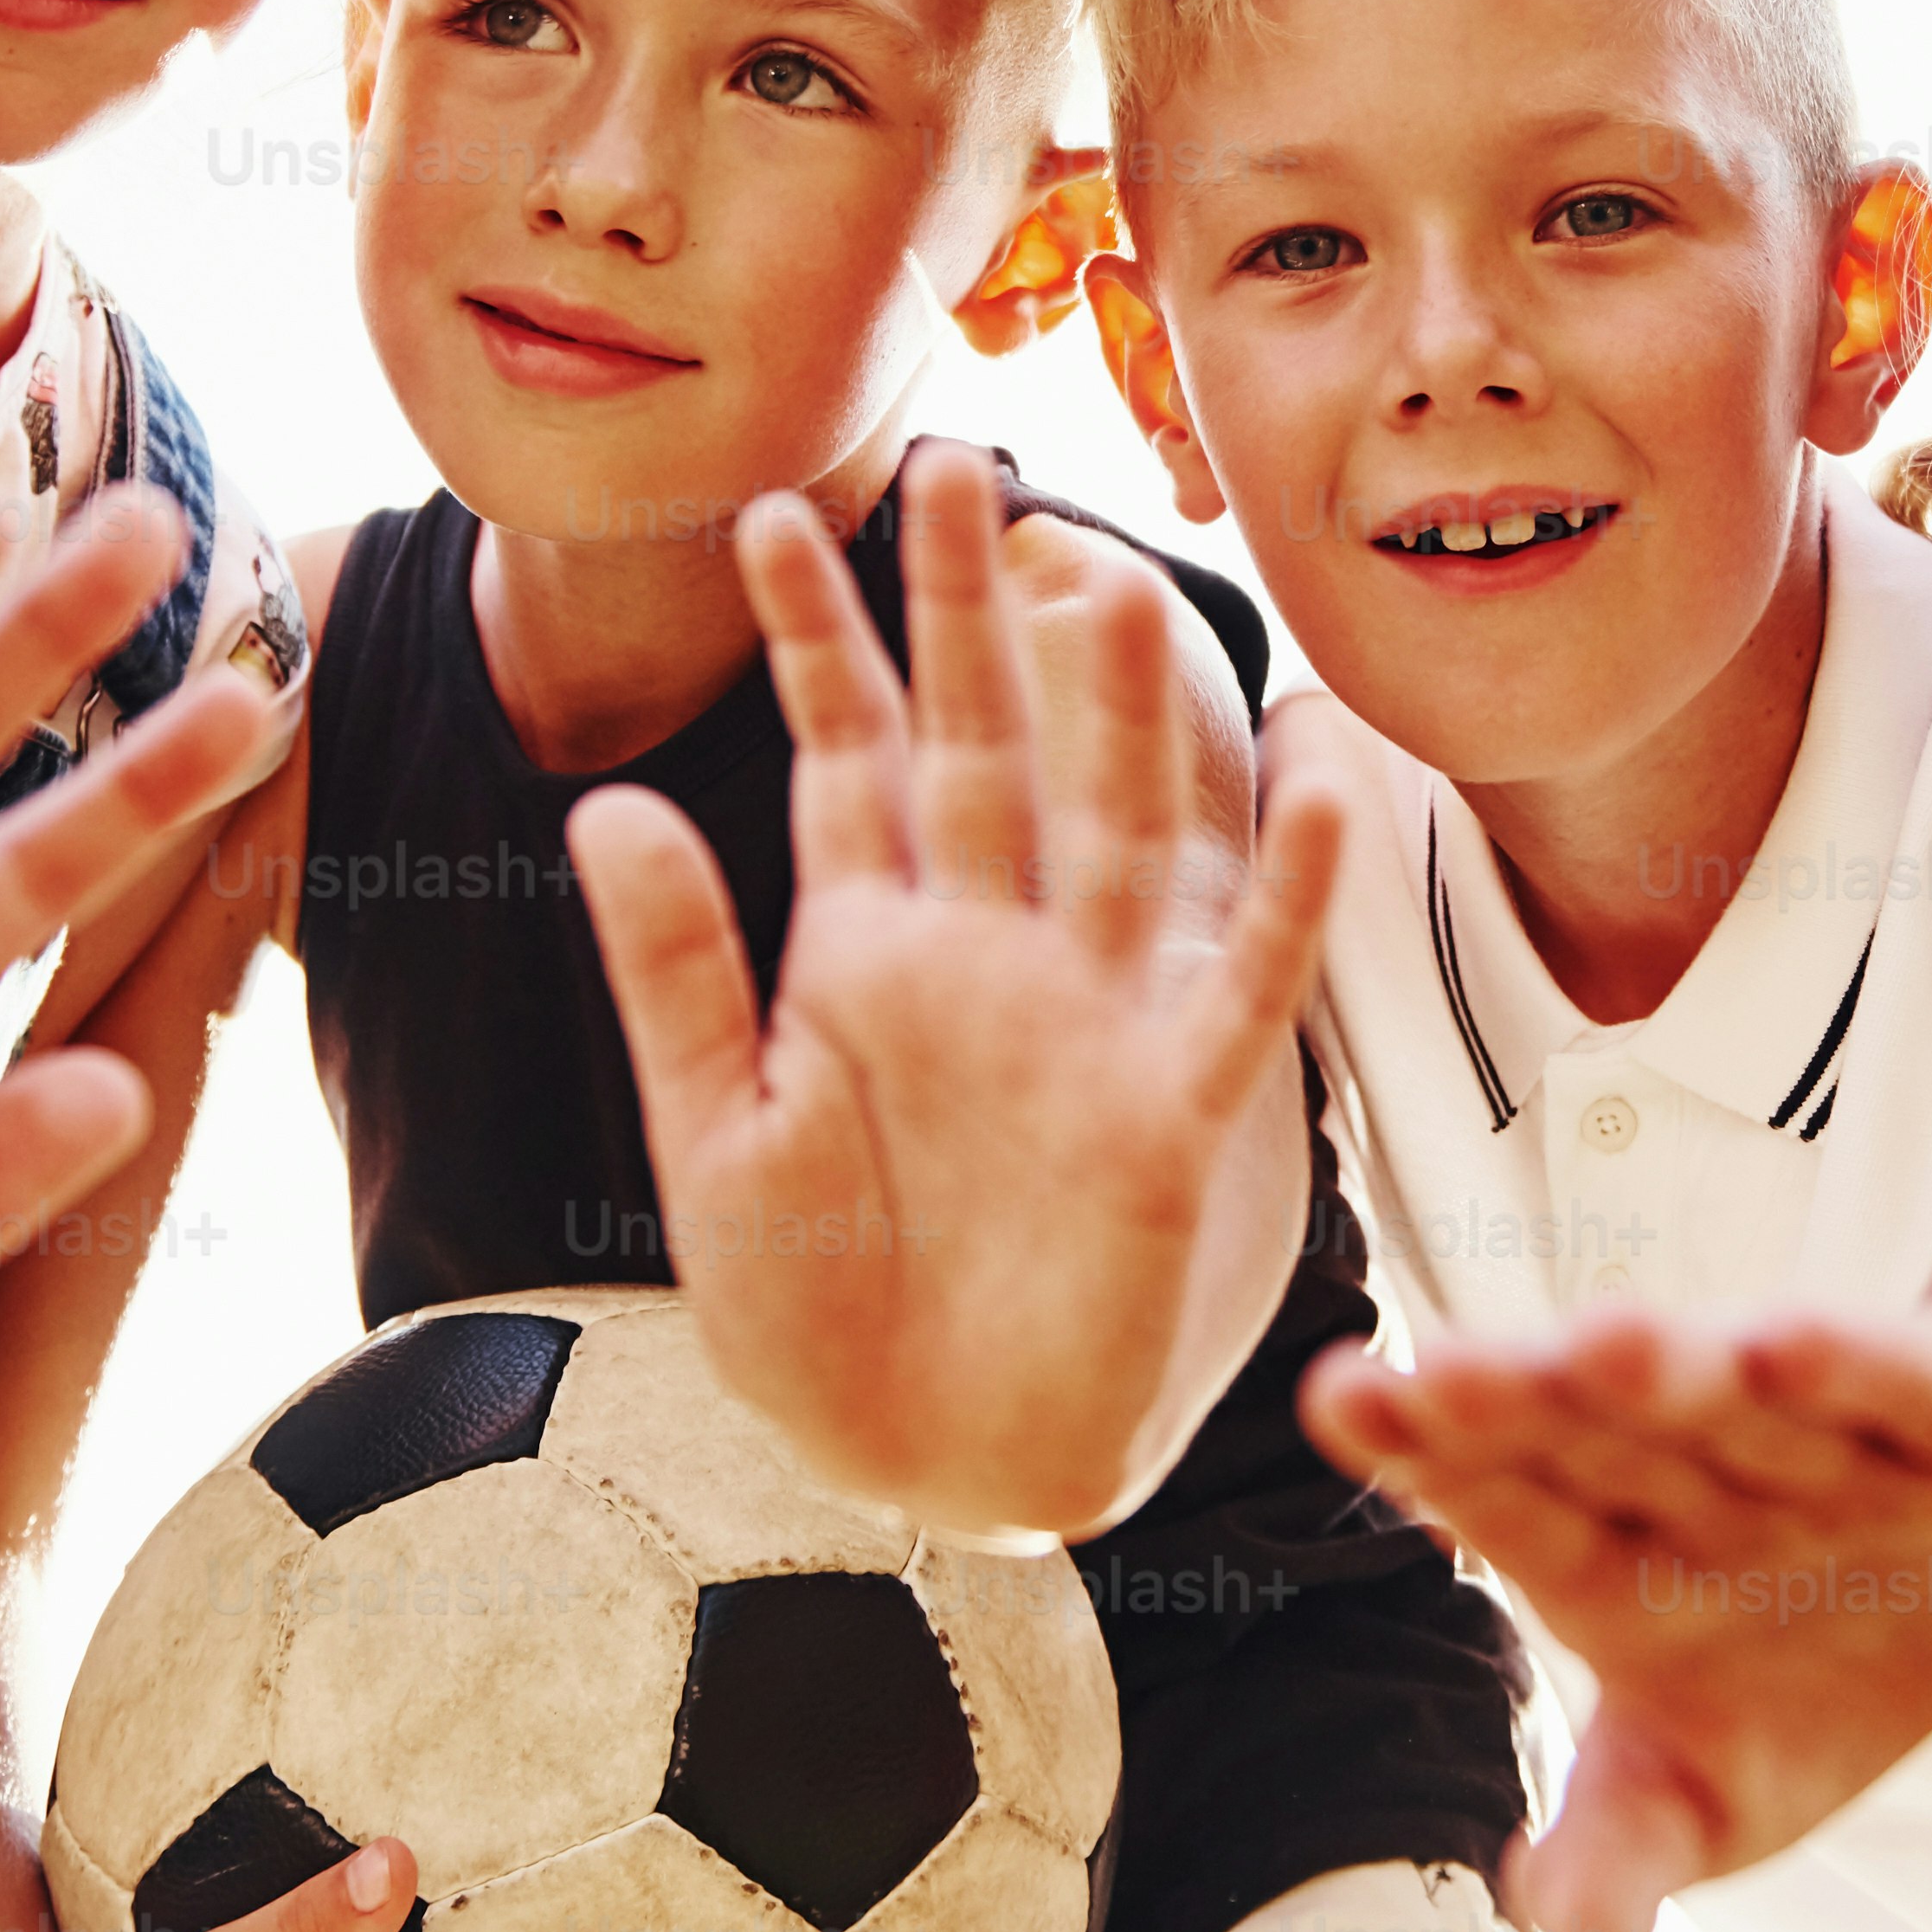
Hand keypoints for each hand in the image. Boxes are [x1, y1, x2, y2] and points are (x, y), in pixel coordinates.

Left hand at [573, 444, 1349, 1540]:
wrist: (923, 1470)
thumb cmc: (815, 1316)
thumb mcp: (711, 1138)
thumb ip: (680, 970)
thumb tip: (613, 800)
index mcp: (866, 949)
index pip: (845, 755)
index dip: (815, 639)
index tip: (770, 512)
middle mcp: (985, 954)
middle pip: (985, 746)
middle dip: (966, 612)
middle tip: (953, 460)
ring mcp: (1085, 1022)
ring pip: (1109, 829)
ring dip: (1114, 712)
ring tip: (1108, 576)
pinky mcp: (1167, 1117)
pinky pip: (1239, 984)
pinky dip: (1283, 892)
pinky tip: (1318, 785)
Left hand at [1307, 1312, 1931, 1931]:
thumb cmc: (1806, 1689)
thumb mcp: (1707, 1800)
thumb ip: (1621, 1852)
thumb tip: (1558, 1929)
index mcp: (1612, 1552)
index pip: (1506, 1500)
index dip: (1430, 1451)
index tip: (1344, 1399)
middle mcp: (1705, 1472)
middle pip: (1600, 1434)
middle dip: (1526, 1402)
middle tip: (1441, 1371)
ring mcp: (1833, 1434)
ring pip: (1740, 1397)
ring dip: (1679, 1370)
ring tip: (1606, 1344)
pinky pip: (1909, 1384)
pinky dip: (1861, 1363)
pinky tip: (1793, 1340)